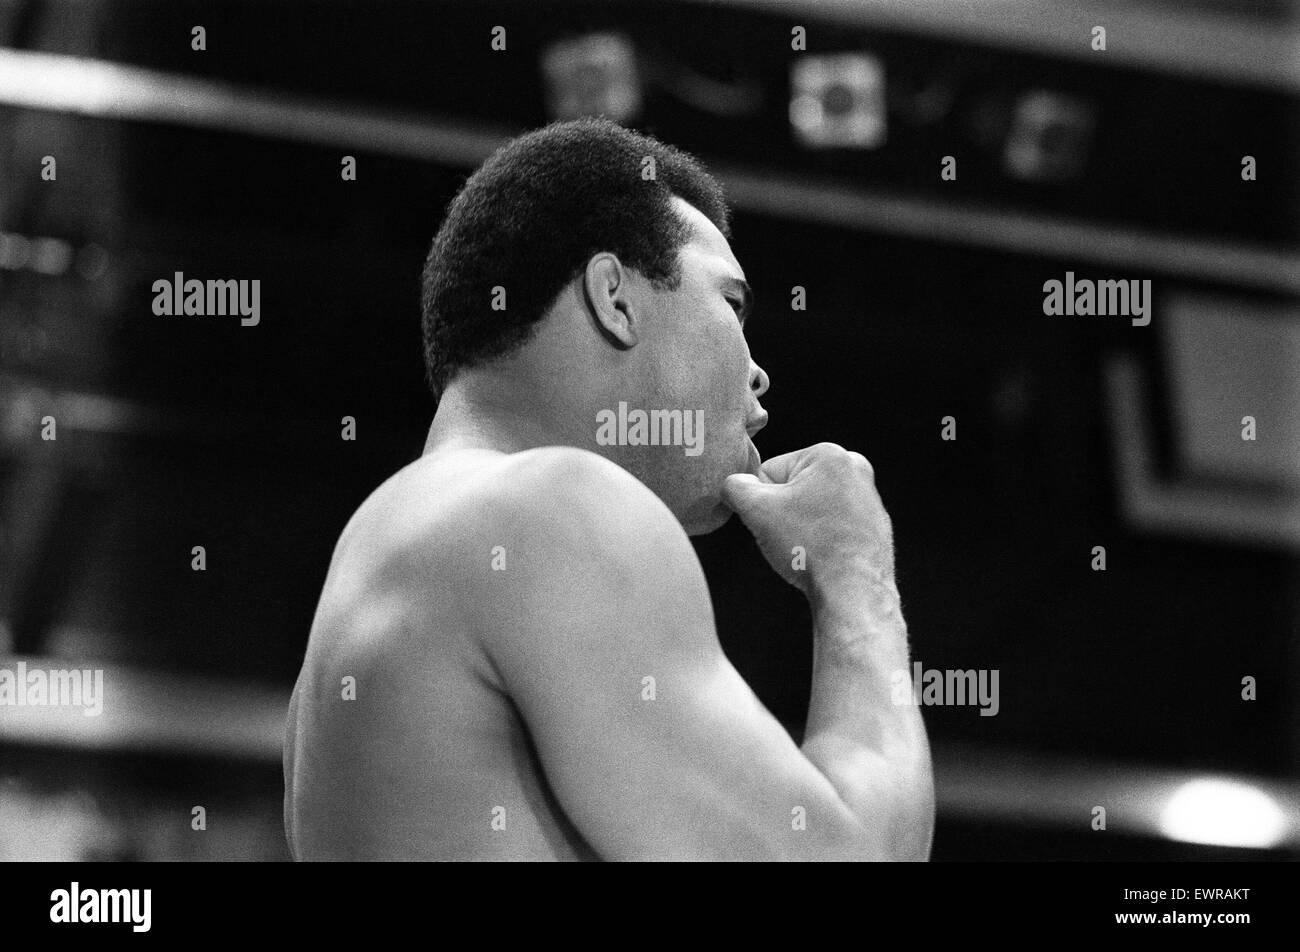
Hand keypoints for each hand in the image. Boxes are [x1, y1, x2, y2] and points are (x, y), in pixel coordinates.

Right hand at [721, 442, 897, 600]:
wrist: (852, 590)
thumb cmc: (812, 548)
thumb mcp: (757, 510)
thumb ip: (735, 487)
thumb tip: (734, 485)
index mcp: (828, 454)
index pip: (771, 470)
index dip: (762, 499)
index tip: (772, 520)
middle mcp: (854, 469)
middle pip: (794, 487)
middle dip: (784, 511)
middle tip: (790, 535)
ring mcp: (868, 497)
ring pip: (813, 507)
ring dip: (803, 525)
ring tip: (807, 546)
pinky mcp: (874, 524)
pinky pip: (833, 525)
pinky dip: (823, 538)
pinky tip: (822, 554)